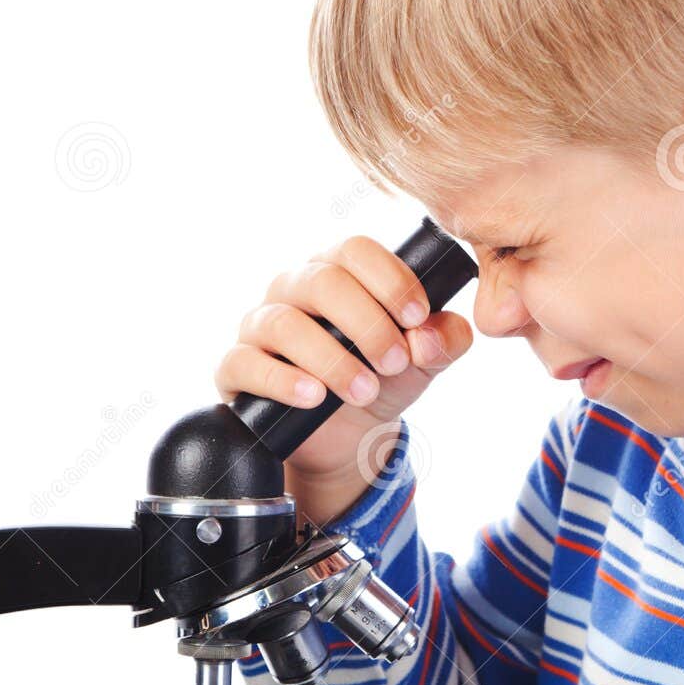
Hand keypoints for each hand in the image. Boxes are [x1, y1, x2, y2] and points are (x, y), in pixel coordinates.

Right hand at [214, 235, 473, 488]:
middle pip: (323, 281)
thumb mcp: (426, 360)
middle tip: (396, 362)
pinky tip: (314, 397)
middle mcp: (295, 288)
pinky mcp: (238, 367)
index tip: (418, 317)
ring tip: (364, 391)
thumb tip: (429, 337)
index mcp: (340, 271)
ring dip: (332, 359)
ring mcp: (261, 324)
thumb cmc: (385, 377)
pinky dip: (282, 381)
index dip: (390, 280)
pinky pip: (246, 363)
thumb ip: (445, 339)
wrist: (352, 434)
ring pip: (285, 323)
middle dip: (367, 324)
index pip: (357, 250)